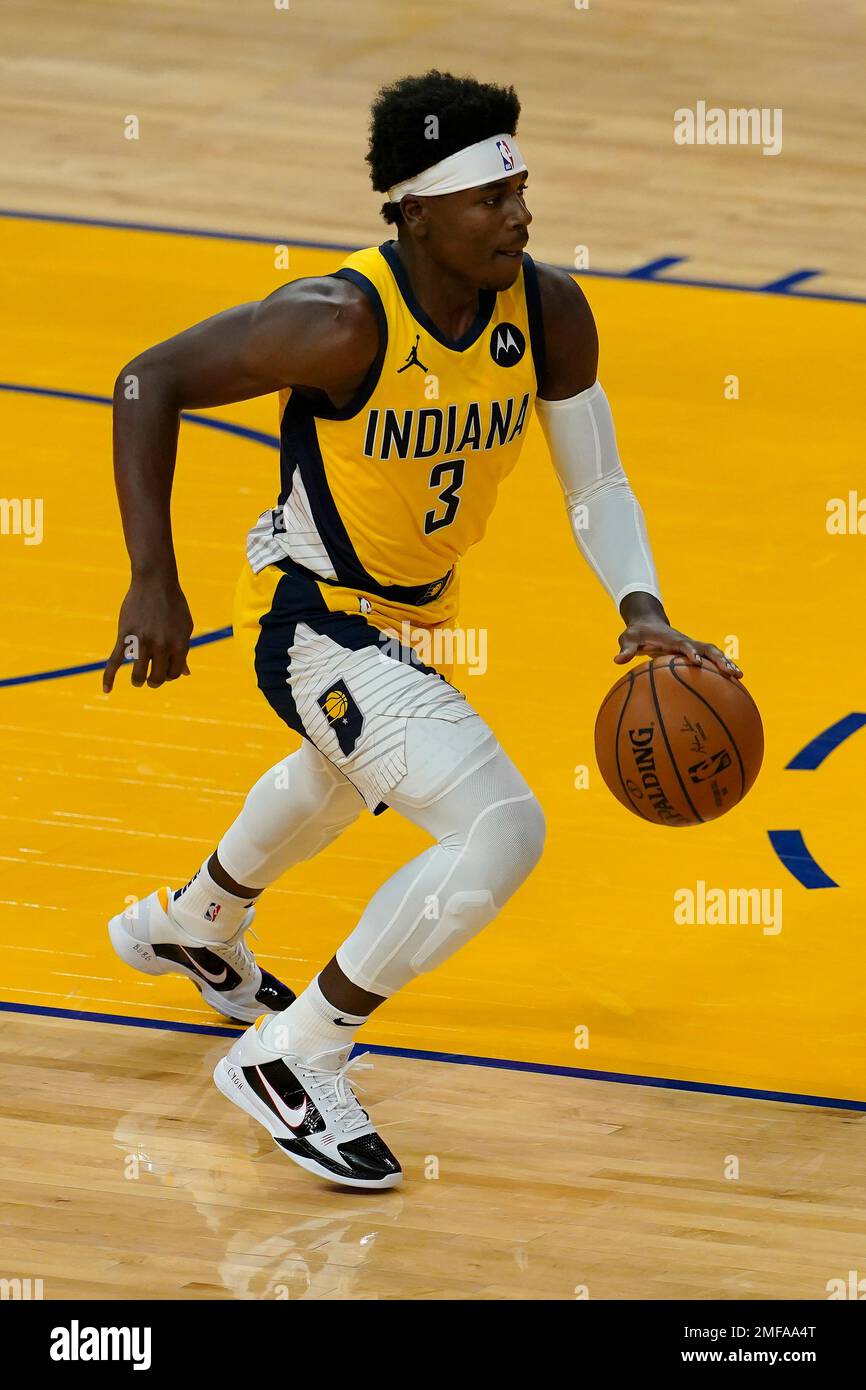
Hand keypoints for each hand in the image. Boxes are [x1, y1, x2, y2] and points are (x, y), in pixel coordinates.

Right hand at [103, 574, 193, 691]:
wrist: (155, 582)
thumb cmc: (173, 605)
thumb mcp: (184, 627)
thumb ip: (183, 651)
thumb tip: (185, 674)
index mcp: (179, 644)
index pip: (174, 673)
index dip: (170, 675)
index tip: (164, 670)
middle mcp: (162, 645)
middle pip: (157, 677)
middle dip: (154, 681)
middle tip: (150, 679)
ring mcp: (143, 641)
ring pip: (138, 674)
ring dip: (138, 681)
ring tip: (138, 680)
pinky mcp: (125, 636)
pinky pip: (115, 661)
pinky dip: (109, 677)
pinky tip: (107, 690)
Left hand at [614, 619, 742, 679]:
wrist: (647, 623)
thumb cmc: (637, 634)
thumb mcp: (628, 639)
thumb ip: (626, 649)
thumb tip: (617, 660)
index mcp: (672, 639)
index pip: (684, 645)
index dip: (690, 652)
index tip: (696, 663)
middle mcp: (686, 642)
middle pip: (707, 649)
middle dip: (720, 659)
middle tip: (732, 672)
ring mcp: (692, 647)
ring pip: (713, 653)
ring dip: (726, 663)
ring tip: (739, 677)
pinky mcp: (693, 653)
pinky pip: (710, 660)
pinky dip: (720, 669)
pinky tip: (731, 683)